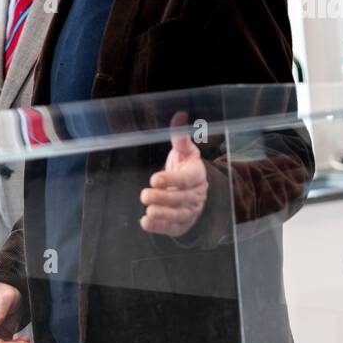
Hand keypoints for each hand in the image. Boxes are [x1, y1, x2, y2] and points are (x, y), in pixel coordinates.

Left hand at [140, 111, 207, 236]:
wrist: (195, 190)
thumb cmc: (186, 167)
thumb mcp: (185, 152)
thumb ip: (180, 138)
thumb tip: (180, 115)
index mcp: (197, 175)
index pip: (188, 179)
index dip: (173, 180)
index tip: (155, 178)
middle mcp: (197, 195)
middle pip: (182, 199)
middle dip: (163, 197)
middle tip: (144, 194)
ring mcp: (191, 211)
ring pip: (179, 215)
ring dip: (163, 214)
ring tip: (148, 211)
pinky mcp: (183, 224)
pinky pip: (173, 228)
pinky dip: (160, 228)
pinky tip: (145, 223)